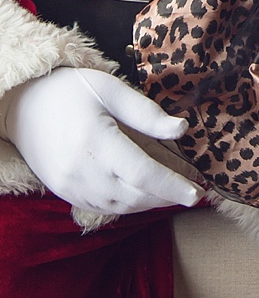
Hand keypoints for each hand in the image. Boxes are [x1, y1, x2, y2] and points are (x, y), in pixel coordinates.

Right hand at [2, 67, 204, 214]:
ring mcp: (71, 186)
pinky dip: (128, 205)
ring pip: (121, 206)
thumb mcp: (111, 90)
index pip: (142, 174)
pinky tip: (144, 194)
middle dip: (168, 197)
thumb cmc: (71, 90)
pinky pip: (103, 208)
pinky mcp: (65, 193)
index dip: (172, 186)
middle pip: (135, 195)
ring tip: (174, 193)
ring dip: (150, 203)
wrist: (23, 105)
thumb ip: (147, 113)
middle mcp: (82, 171)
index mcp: (96, 141)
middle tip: (194, 192)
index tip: (197, 192)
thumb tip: (182, 129)